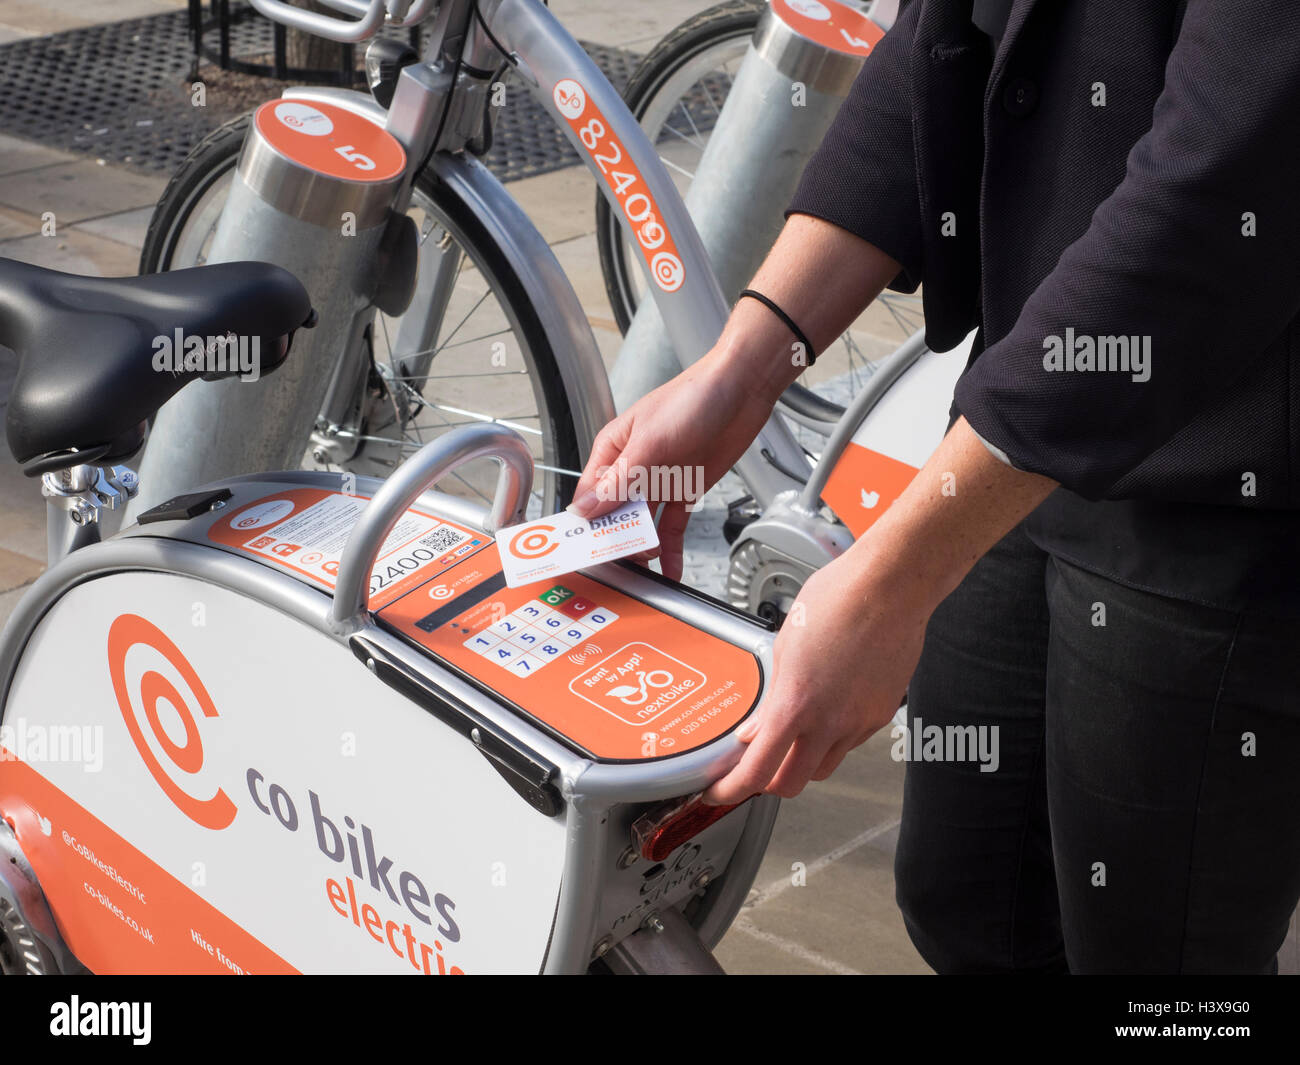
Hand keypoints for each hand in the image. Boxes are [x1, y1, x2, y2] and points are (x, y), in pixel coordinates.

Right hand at [568, 351, 772, 580]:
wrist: (740, 390)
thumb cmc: (692, 399)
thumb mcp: (649, 443)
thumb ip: (618, 480)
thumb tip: (585, 508)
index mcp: (613, 450)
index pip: (588, 494)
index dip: (585, 523)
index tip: (584, 550)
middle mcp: (632, 468)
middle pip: (613, 513)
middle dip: (614, 539)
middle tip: (619, 566)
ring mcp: (659, 481)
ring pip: (641, 524)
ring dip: (641, 547)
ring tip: (642, 572)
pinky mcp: (684, 492)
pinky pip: (671, 527)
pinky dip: (670, 550)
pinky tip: (668, 570)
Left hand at [703, 546, 928, 803]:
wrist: (891, 587)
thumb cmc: (838, 599)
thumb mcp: (785, 643)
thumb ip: (772, 694)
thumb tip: (758, 728)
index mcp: (796, 703)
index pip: (758, 771)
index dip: (732, 791)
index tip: (720, 791)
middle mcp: (829, 722)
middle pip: (793, 784)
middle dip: (769, 783)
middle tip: (757, 767)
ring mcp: (859, 722)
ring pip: (825, 766)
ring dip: (803, 762)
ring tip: (794, 734)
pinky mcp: (881, 715)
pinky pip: (851, 743)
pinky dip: (833, 738)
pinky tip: (828, 710)